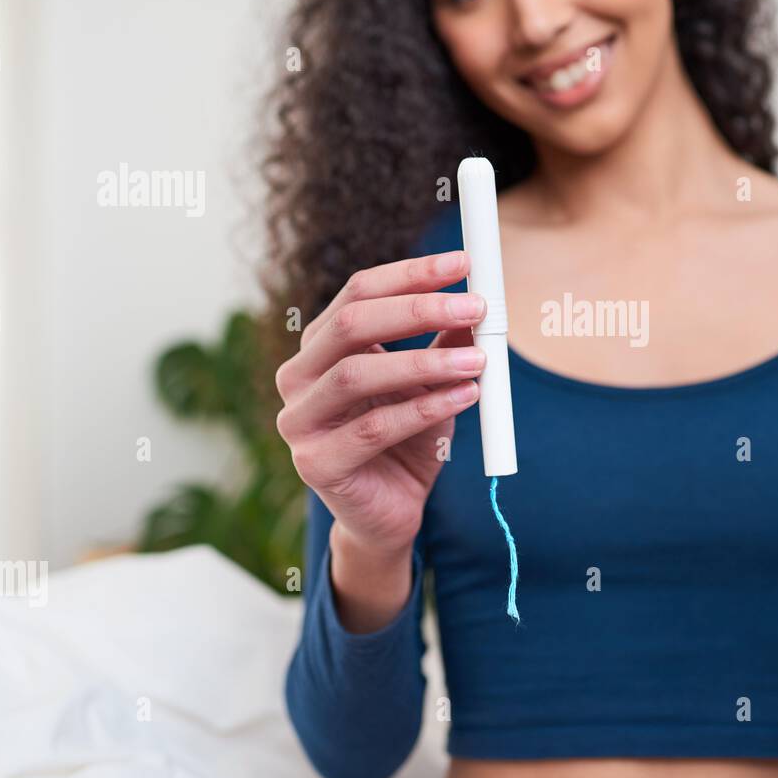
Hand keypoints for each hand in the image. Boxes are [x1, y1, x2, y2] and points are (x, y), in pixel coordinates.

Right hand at [274, 250, 486, 553]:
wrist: (390, 515)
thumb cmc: (406, 441)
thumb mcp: (432, 384)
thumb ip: (446, 343)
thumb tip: (475, 300)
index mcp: (321, 347)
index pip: (359, 292)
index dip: (412, 273)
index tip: (464, 262)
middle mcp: (299, 377)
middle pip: (352, 324)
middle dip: (418, 309)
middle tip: (475, 306)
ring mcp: (299, 421)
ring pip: (357, 374)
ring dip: (426, 362)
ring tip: (478, 359)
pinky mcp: (317, 464)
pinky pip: (373, 428)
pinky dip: (424, 408)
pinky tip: (466, 397)